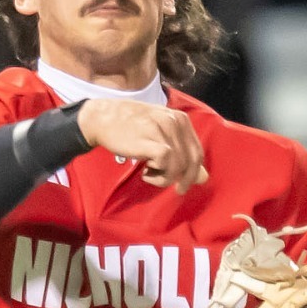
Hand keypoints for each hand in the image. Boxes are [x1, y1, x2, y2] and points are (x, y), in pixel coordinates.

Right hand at [77, 99, 207, 192]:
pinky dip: (158, 175)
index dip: (194, 171)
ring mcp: (164, 129)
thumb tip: (204, 178)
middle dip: (185, 179)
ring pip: (179, 165)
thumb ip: (181, 153)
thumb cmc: (130, 127)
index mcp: (181, 118)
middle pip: (192, 160)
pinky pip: (166, 165)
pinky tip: (145, 172)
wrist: (102, 118)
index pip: (198, 151)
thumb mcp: (159, 135)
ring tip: (149, 174)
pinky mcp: (152, 140)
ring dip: (165, 178)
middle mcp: (175, 121)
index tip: (183, 182)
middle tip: (176, 189)